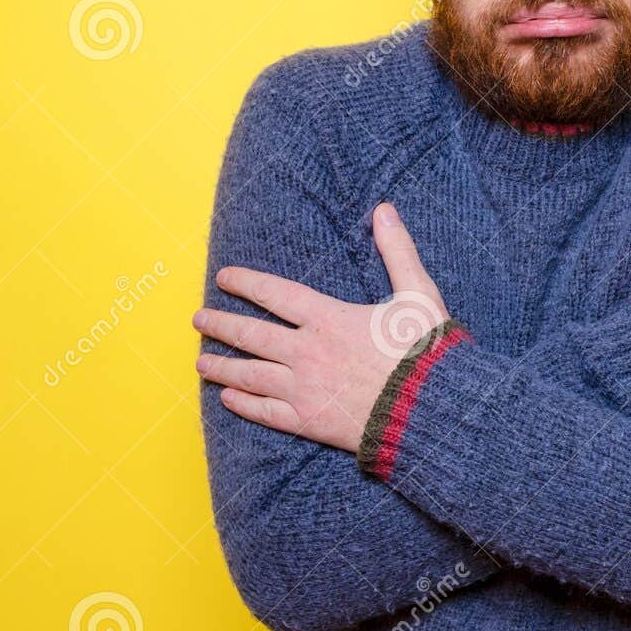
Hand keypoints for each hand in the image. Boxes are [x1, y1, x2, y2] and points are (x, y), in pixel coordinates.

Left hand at [192, 202, 449, 450]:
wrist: (431, 409)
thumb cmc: (427, 351)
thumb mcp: (418, 293)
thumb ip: (397, 251)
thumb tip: (384, 209)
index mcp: (329, 318)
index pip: (275, 294)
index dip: (246, 283)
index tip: (223, 278)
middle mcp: (307, 352)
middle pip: (251, 335)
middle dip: (220, 325)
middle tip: (198, 320)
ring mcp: (304, 389)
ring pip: (250, 375)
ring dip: (222, 367)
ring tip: (201, 363)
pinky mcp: (309, 422)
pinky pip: (266, 412)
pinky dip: (244, 405)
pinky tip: (228, 399)